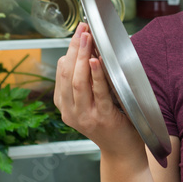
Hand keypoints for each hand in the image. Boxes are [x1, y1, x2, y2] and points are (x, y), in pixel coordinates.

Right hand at [54, 23, 140, 156]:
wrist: (121, 151)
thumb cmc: (110, 123)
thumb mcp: (91, 102)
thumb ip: (85, 84)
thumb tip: (85, 54)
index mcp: (64, 106)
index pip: (61, 72)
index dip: (69, 50)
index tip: (79, 33)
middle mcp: (70, 112)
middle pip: (67, 73)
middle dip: (75, 48)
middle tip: (84, 30)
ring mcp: (84, 116)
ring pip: (78, 82)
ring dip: (83, 57)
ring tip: (89, 39)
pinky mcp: (102, 118)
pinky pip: (98, 92)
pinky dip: (97, 75)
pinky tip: (97, 61)